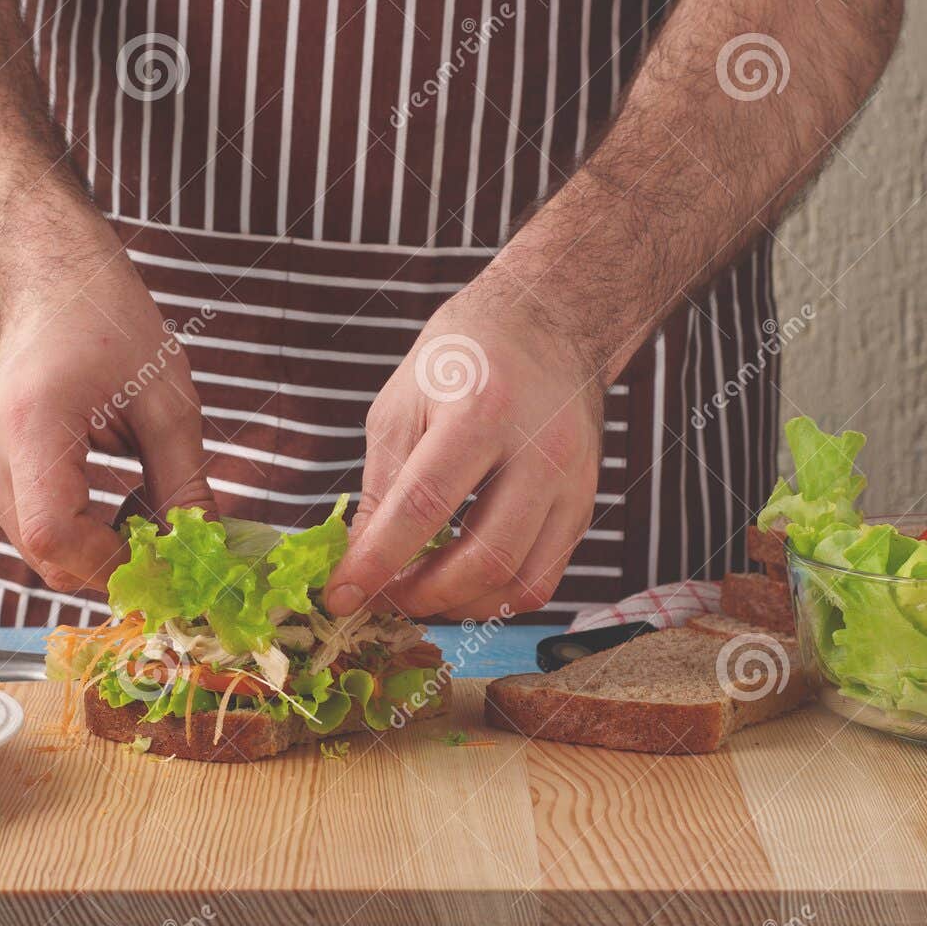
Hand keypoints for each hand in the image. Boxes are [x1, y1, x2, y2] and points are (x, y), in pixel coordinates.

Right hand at [0, 262, 215, 592]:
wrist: (52, 283)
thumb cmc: (110, 324)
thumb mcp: (169, 403)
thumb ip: (184, 485)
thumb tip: (199, 553)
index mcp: (30, 426)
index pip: (55, 535)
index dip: (113, 563)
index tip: (167, 560)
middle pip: (46, 555)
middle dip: (115, 565)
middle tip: (171, 546)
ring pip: (39, 552)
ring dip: (100, 552)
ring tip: (148, 510)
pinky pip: (33, 530)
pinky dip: (81, 535)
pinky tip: (118, 505)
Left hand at [325, 281, 604, 619]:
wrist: (549, 320)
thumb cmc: (463, 357)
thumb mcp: (402, 405)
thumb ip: (380, 488)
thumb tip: (356, 563)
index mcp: (481, 411)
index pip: (424, 506)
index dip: (378, 562)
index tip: (341, 596)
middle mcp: (538, 450)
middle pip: (482, 559)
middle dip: (421, 595)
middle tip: (383, 598)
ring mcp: (572, 482)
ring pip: (518, 583)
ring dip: (458, 605)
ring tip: (419, 591)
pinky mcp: (585, 504)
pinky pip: (544, 579)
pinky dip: (495, 597)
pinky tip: (461, 583)